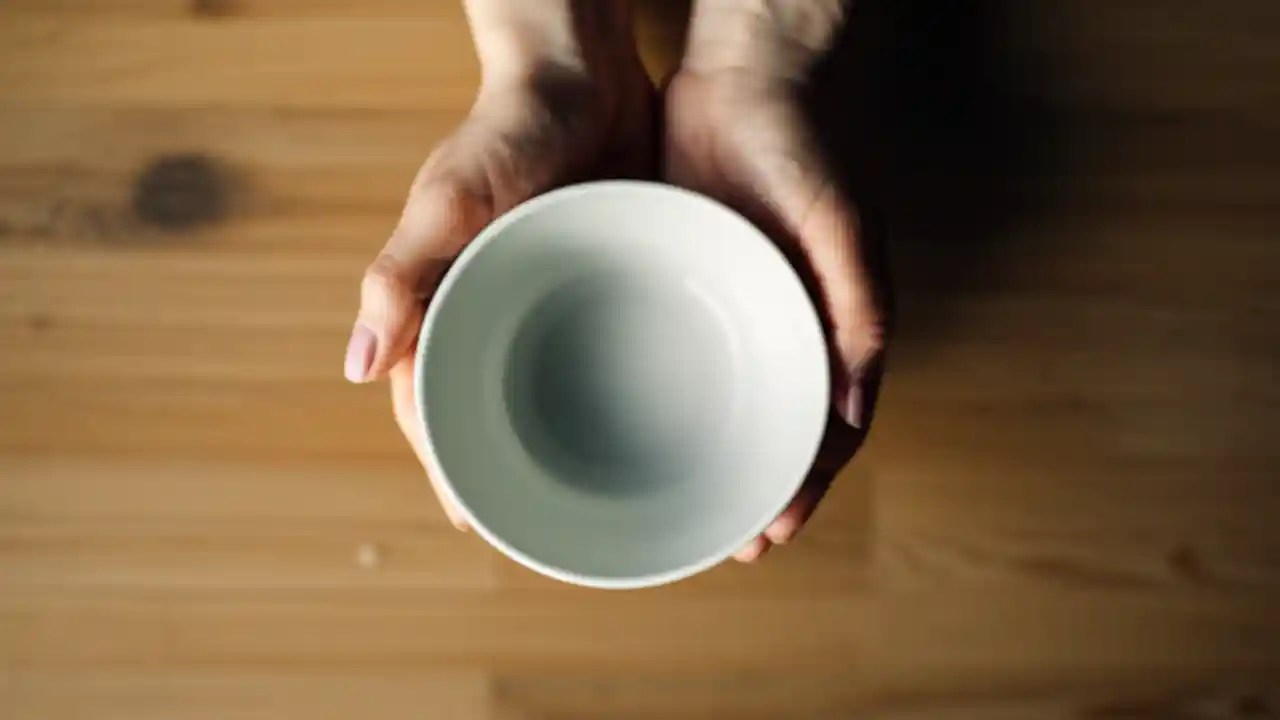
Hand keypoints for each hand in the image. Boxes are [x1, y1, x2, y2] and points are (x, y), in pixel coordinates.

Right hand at [344, 0, 652, 528]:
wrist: (583, 73)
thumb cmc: (508, 126)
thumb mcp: (450, 198)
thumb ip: (402, 272)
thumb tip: (356, 366)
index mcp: (444, 296)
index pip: (429, 397)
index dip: (445, 461)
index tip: (473, 517)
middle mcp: (491, 305)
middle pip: (486, 403)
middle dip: (499, 463)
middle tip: (534, 521)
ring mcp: (546, 296)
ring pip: (541, 384)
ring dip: (552, 434)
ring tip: (583, 491)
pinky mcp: (598, 279)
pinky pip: (594, 348)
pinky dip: (602, 388)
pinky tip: (631, 420)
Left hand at [665, 0, 885, 560]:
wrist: (745, 76)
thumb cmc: (806, 148)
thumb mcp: (844, 232)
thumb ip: (860, 314)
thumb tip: (856, 409)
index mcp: (830, 327)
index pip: (825, 430)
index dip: (802, 487)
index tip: (769, 534)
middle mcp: (785, 327)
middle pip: (775, 428)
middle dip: (754, 489)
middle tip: (724, 540)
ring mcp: (738, 307)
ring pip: (729, 401)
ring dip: (714, 455)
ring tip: (683, 502)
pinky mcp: (691, 280)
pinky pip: (688, 353)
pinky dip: (678, 397)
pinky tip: (649, 422)